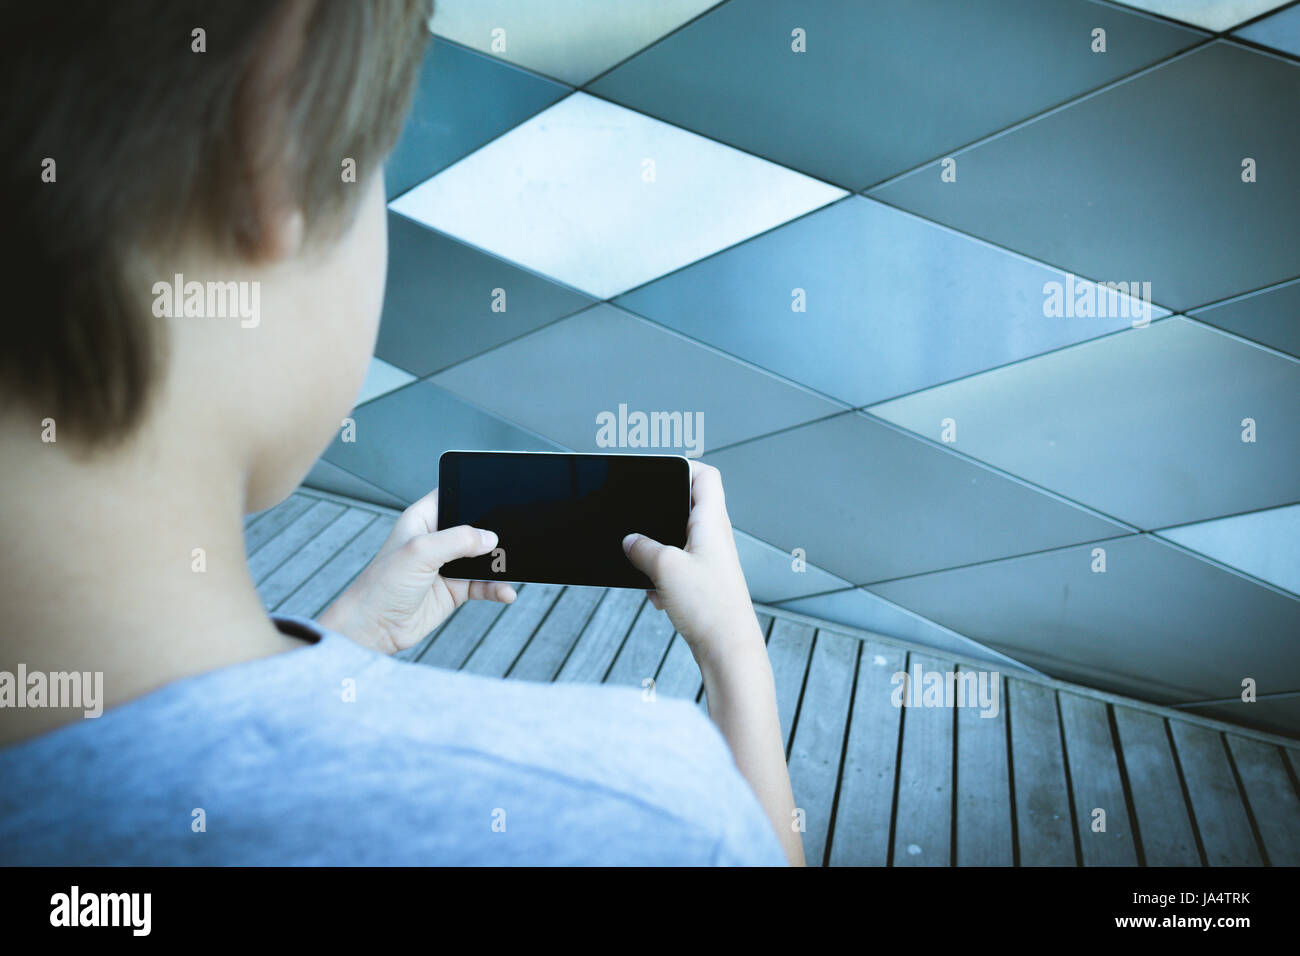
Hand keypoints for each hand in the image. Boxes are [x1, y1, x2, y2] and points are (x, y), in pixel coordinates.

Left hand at [317, 488, 514, 653]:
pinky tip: (506, 592)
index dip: (473, 493)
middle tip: (512, 536)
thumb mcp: (419, 553)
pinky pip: (484, 584)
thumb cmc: (382, 586)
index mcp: (423, 519)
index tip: (499, 495)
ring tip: (512, 568)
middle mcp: (437, 540)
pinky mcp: (455, 589)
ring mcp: (447, 565)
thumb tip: (490, 538)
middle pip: (475, 527)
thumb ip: (457, 540)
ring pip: (483, 557)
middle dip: (494, 532)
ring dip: (499, 563)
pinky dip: (497, 587)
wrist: (374, 628)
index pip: (453, 495)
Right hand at [621, 462, 763, 673]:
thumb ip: (642, 548)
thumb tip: (630, 541)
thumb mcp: (665, 568)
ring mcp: (711, 560)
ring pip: (678, 541)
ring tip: (648, 568)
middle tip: (641, 520)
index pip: (706, 476)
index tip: (657, 472)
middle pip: (687, 507)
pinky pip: (678, 568)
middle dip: (659, 515)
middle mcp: (715, 537)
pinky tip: (658, 595)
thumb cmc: (711, 607)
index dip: (683, 467)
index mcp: (712, 521)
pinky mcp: (705, 583)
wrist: (728, 650)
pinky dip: (664, 577)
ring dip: (658, 552)